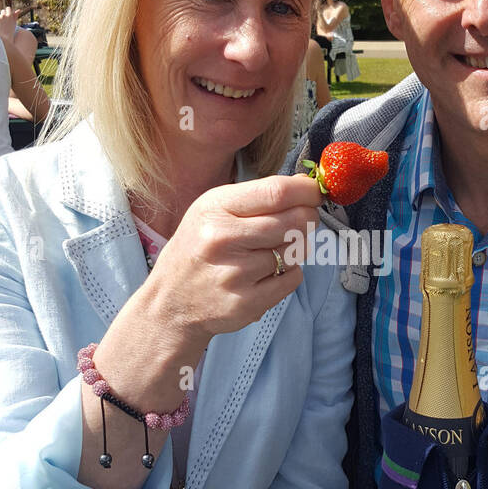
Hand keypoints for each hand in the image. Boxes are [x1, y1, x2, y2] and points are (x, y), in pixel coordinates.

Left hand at [0, 5, 18, 42]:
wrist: (6, 37)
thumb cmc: (11, 29)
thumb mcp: (14, 22)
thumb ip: (16, 15)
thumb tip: (19, 9)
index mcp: (9, 15)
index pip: (8, 8)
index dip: (8, 11)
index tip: (8, 15)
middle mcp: (3, 16)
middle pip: (2, 11)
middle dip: (4, 15)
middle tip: (5, 22)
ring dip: (0, 19)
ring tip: (2, 25)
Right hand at [148, 173, 323, 350]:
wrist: (171, 302)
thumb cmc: (199, 249)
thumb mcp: (213, 211)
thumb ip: (256, 197)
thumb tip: (306, 186)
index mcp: (215, 209)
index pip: (276, 192)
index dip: (307, 191)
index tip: (316, 192)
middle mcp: (223, 239)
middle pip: (294, 221)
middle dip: (309, 218)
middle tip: (304, 220)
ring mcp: (236, 274)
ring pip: (295, 251)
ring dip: (294, 248)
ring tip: (269, 251)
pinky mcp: (247, 302)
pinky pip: (293, 279)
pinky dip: (289, 274)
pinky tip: (266, 274)